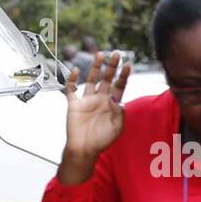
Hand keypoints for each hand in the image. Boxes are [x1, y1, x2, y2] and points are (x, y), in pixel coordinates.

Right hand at [60, 52, 130, 183]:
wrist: (84, 148)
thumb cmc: (102, 140)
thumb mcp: (117, 128)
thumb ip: (120, 115)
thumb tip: (121, 102)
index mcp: (112, 104)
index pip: (119, 86)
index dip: (124, 76)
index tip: (129, 64)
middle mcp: (100, 99)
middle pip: (107, 79)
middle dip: (112, 66)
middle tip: (116, 53)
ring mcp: (87, 100)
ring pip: (91, 79)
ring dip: (95, 67)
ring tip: (100, 54)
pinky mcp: (74, 104)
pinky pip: (71, 89)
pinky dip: (72, 79)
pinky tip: (76, 70)